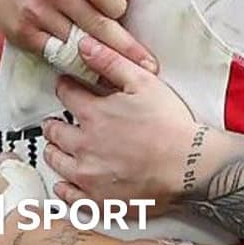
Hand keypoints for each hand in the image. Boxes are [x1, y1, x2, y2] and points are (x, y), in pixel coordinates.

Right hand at [0, 0, 156, 72]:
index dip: (118, 7)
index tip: (125, 17)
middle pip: (95, 24)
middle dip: (125, 47)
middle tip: (148, 65)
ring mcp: (36, 13)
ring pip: (78, 44)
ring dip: (104, 63)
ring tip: (127, 77)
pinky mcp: (24, 35)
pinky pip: (57, 56)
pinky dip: (78, 67)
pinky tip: (96, 76)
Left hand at [43, 37, 199, 212]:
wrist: (190, 166)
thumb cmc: (170, 124)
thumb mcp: (144, 82)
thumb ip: (111, 62)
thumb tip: (84, 44)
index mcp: (93, 114)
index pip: (66, 94)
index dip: (65, 87)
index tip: (67, 86)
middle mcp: (83, 145)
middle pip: (54, 131)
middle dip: (54, 122)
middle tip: (57, 120)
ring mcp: (88, 175)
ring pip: (56, 161)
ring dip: (55, 151)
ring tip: (60, 147)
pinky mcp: (97, 199)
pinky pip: (68, 195)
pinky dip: (63, 187)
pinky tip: (66, 182)